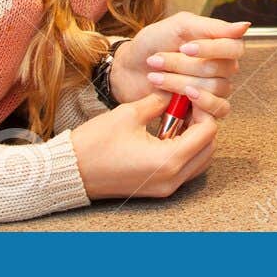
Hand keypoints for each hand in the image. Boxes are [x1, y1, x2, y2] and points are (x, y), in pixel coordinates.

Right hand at [69, 93, 220, 199]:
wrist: (69, 171)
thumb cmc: (95, 143)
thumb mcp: (130, 114)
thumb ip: (160, 101)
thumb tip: (177, 88)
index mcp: (168, 160)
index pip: (207, 132)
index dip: (203, 108)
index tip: (190, 93)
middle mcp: (172, 179)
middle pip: (208, 148)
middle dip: (202, 122)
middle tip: (186, 102)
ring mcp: (165, 187)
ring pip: (199, 160)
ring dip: (195, 137)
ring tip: (177, 115)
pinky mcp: (157, 188)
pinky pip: (184, 168)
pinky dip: (184, 149)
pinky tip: (168, 130)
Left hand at [110, 12, 249, 109]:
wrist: (127, 69)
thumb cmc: (152, 44)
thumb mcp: (179, 26)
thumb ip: (211, 27)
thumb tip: (245, 26)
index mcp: (219, 44)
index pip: (234, 47)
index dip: (212, 49)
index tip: (185, 47)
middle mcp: (222, 67)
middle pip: (220, 69)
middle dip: (184, 65)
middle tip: (157, 60)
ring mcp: (214, 89)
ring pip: (214, 88)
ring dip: (179, 82)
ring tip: (155, 76)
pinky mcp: (204, 110)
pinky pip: (218, 110)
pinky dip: (199, 103)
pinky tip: (176, 98)